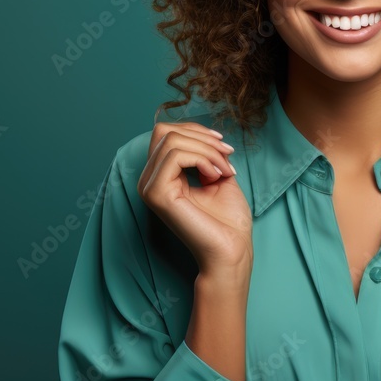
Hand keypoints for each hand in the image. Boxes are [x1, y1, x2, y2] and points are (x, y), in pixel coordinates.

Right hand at [138, 122, 252, 276]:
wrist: (232, 249)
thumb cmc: (228, 220)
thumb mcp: (217, 175)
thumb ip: (205, 153)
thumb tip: (204, 135)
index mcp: (160, 176)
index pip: (165, 132)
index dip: (196, 131)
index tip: (224, 145)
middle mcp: (148, 180)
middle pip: (165, 131)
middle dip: (203, 138)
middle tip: (227, 156)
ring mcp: (149, 187)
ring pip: (171, 140)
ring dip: (207, 150)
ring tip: (224, 170)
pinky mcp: (156, 193)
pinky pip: (175, 155)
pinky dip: (202, 158)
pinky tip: (215, 175)